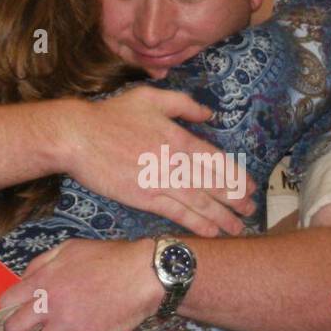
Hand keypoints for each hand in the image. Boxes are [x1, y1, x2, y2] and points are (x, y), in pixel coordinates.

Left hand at [0, 239, 163, 330]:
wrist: (142, 271)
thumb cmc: (108, 257)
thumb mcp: (68, 248)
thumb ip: (43, 262)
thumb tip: (25, 279)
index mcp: (43, 280)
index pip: (8, 300)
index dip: (4, 313)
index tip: (7, 322)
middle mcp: (49, 304)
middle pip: (14, 329)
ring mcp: (67, 324)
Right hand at [62, 85, 256, 236]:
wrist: (78, 136)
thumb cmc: (112, 115)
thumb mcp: (150, 97)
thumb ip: (183, 104)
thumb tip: (209, 114)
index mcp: (179, 137)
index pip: (217, 160)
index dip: (236, 176)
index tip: (250, 187)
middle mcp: (175, 161)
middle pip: (214, 184)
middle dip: (236, 199)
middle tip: (252, 210)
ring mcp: (160, 180)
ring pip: (200, 202)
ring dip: (222, 217)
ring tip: (238, 228)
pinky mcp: (144, 197)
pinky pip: (176, 213)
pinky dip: (196, 223)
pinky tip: (211, 233)